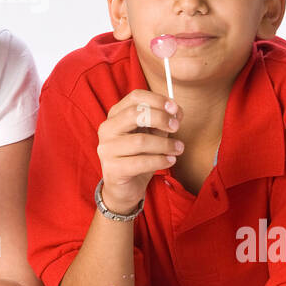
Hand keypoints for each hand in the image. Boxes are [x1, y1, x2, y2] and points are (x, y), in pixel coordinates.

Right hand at [96, 90, 183, 213]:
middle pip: (135, 114)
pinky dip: (160, 160)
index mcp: (115, 115)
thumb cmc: (139, 157)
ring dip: (165, 144)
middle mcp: (107, 129)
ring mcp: (107, 149)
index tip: (174, 108)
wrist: (124, 188)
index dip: (157, 99)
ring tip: (178, 148)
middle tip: (176, 127)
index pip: (135, 97)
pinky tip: (170, 160)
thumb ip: (162, 122)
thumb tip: (177, 111)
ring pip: (140, 141)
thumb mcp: (152, 135)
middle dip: (160, 118)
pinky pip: (140, 162)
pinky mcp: (112, 169)